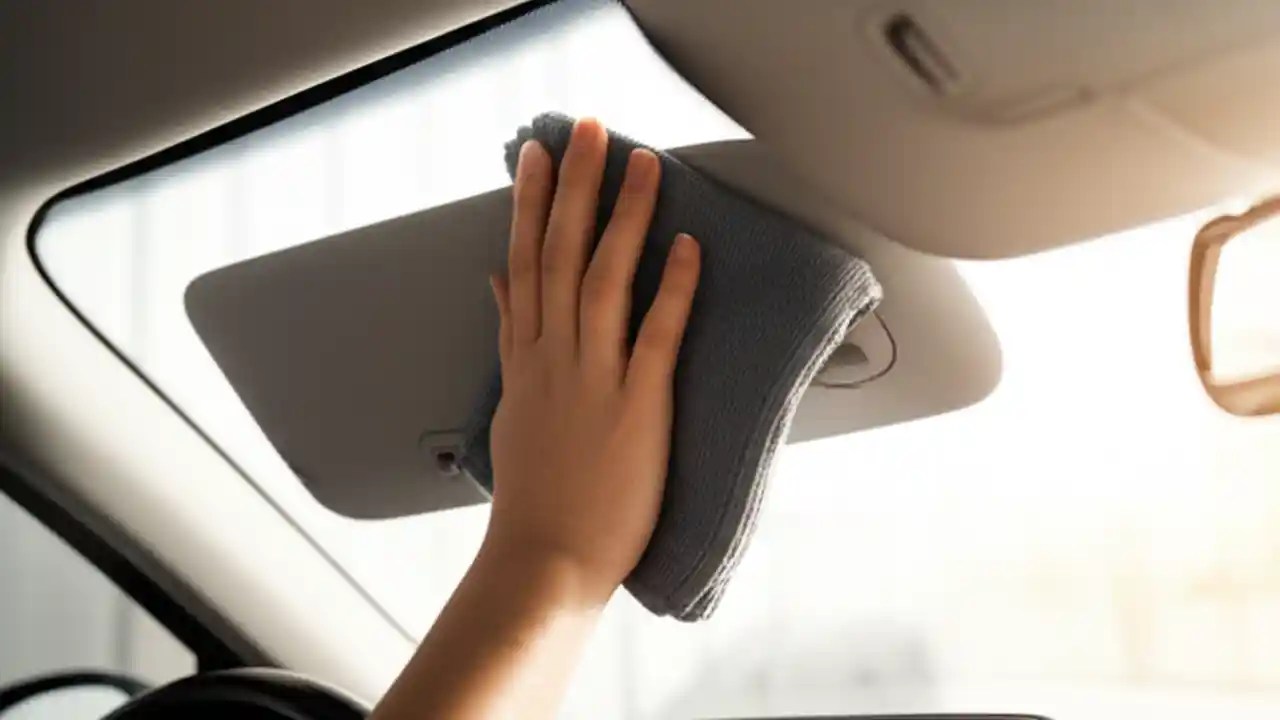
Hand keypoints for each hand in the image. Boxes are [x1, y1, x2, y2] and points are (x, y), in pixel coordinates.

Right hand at [485, 118, 700, 603]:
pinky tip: (686, 247)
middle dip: (574, 186)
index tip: (537, 155)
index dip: (532, 205)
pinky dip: (672, 289)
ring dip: (623, 218)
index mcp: (526, 359)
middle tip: (587, 130)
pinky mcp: (637, 408)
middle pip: (560, 255)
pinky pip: (656, 337)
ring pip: (604, 281)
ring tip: (640, 164)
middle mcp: (554, 358)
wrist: (543, 561)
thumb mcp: (510, 405)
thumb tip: (499, 286)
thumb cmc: (534, 494)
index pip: (525, 264)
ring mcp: (594, 380)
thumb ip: (511, 339)